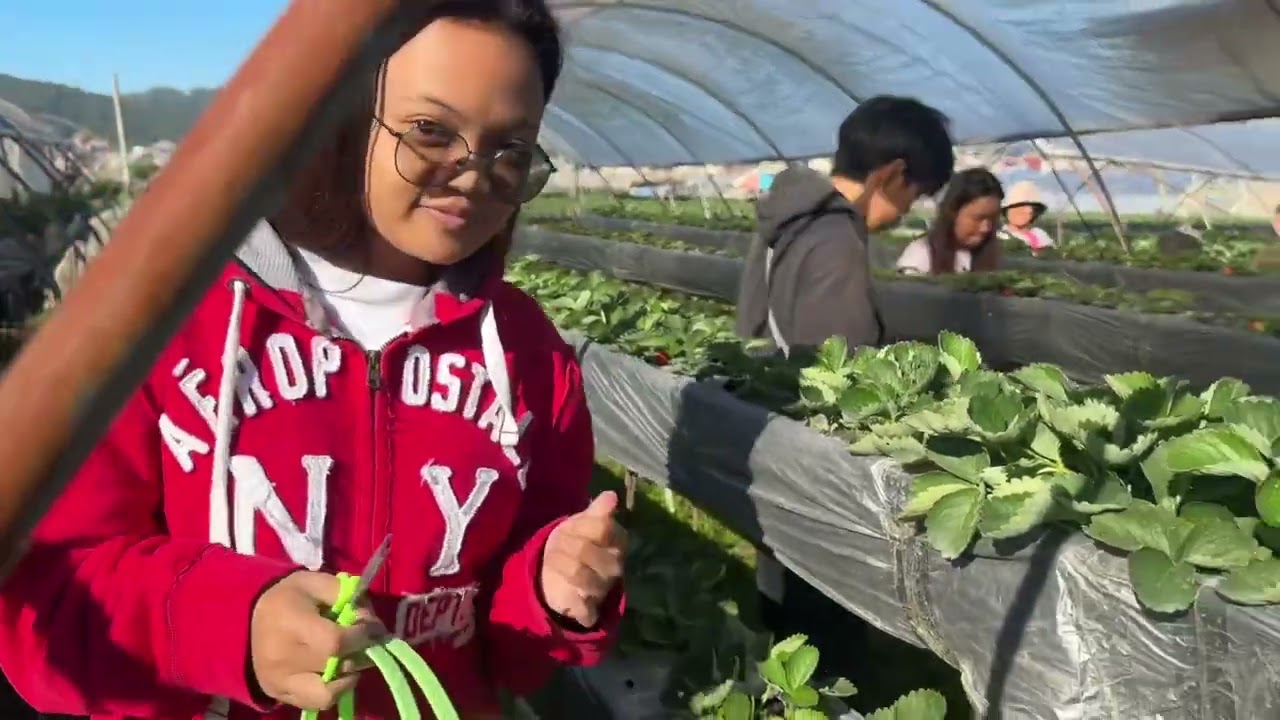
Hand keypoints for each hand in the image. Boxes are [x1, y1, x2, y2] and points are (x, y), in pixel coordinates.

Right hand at [249, 571, 386, 709]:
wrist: (249, 618)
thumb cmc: (289, 597)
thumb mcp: (316, 583)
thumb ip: (346, 596)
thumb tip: (370, 620)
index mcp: (291, 623)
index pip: (335, 642)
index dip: (361, 636)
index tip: (371, 627)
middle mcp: (282, 658)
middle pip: (335, 666)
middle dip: (359, 653)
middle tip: (364, 642)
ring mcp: (279, 681)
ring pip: (327, 693)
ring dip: (347, 677)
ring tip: (348, 660)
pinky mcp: (278, 694)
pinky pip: (315, 702)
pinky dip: (332, 690)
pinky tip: (335, 673)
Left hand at [539, 491, 626, 627]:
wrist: (561, 573)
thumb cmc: (575, 541)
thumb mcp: (582, 523)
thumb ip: (597, 511)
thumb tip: (611, 495)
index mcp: (618, 541)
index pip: (601, 527)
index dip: (578, 525)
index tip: (567, 527)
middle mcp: (615, 566)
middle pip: (585, 550)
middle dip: (565, 544)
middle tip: (556, 542)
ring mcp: (603, 589)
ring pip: (580, 575)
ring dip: (559, 564)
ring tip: (552, 558)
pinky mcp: (589, 610)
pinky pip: (583, 608)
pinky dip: (571, 600)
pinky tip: (563, 588)